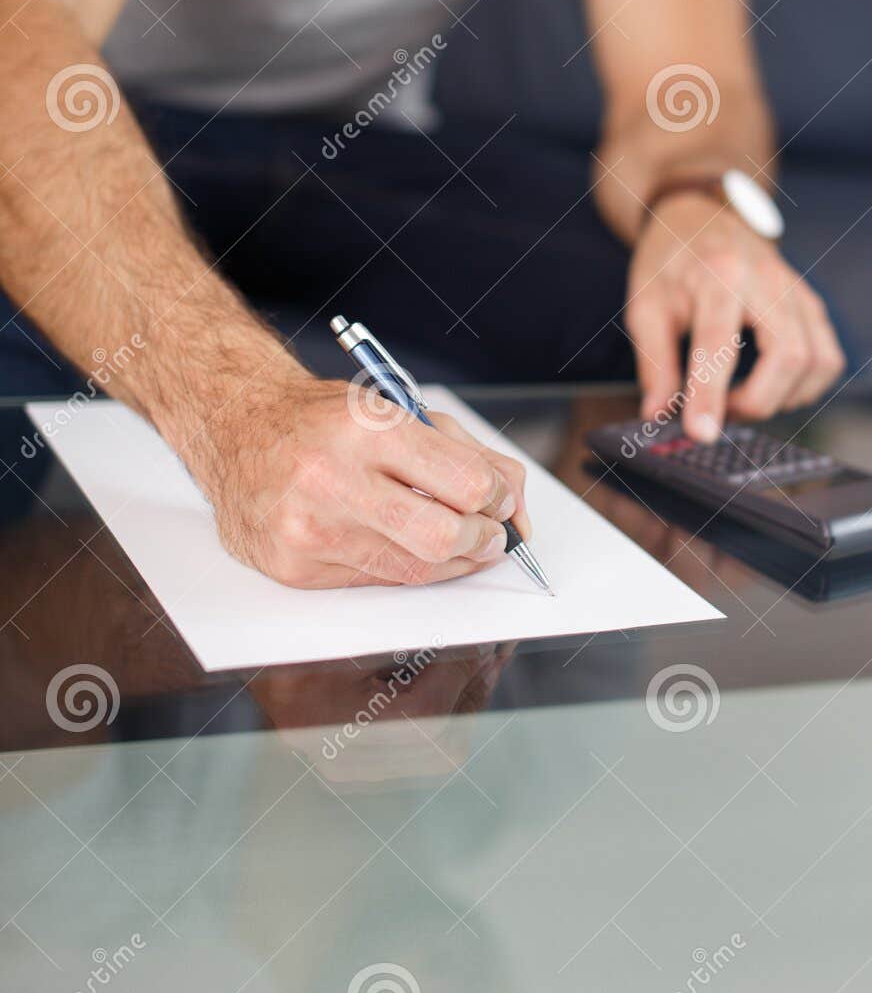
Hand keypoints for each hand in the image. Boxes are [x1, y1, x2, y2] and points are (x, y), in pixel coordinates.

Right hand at [194, 371, 529, 588]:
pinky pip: (374, 582)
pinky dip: (400, 566)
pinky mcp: (294, 569)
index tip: (498, 500)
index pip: (465, 483)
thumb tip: (514, 503)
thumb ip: (465, 453)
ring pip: (413, 570)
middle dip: (481, 539)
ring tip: (454, 540)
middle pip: (444, 537)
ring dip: (451, 560)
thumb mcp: (397, 410)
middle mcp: (332, 479)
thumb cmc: (324, 419)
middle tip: (487, 533)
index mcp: (366, 428)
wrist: (237, 428)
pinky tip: (396, 543)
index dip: (497, 499)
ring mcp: (309, 530)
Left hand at [625, 195, 845, 439]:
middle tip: (720, 411)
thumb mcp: (645, 307)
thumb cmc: (671, 262)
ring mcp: (796, 290)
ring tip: (740, 397)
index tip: (701, 433)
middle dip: (756, 402)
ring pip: (816, 362)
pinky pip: (828, 358)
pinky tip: (770, 385)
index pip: (719, 345)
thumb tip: (659, 415)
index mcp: (718, 274)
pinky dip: (804, 386)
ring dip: (781, 397)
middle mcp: (767, 279)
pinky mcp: (811, 304)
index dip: (710, 395)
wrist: (701, 217)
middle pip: (787, 356)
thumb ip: (655, 364)